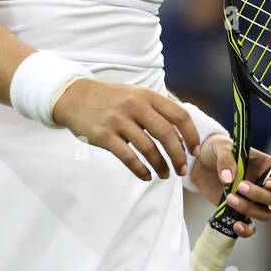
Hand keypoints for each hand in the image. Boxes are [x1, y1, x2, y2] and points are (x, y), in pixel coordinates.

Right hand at [53, 79, 200, 181]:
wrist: (75, 97)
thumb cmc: (111, 99)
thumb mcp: (136, 95)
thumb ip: (157, 110)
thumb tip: (181, 135)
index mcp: (147, 95)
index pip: (179, 115)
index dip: (191, 135)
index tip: (195, 151)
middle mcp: (135, 105)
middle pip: (167, 134)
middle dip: (179, 156)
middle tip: (182, 170)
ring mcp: (119, 120)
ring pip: (149, 149)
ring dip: (161, 166)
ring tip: (165, 175)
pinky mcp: (104, 135)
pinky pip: (128, 157)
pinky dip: (140, 170)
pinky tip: (146, 176)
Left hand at [190, 135, 270, 237]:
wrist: (200, 164)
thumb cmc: (216, 150)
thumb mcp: (220, 147)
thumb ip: (226, 159)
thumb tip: (229, 178)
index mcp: (267, 166)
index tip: (268, 182)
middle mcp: (264, 186)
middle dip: (260, 195)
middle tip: (240, 186)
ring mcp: (254, 200)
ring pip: (265, 213)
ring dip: (249, 209)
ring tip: (230, 198)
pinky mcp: (240, 212)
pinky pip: (251, 227)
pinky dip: (246, 229)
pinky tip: (236, 225)